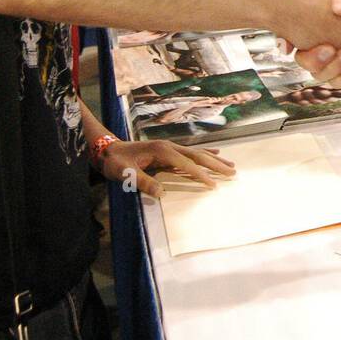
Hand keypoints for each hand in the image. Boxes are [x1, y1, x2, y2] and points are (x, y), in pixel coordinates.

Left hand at [98, 139, 235, 197]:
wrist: (107, 150)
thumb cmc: (116, 163)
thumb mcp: (125, 174)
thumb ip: (142, 182)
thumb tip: (161, 193)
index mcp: (162, 151)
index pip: (187, 164)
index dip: (200, 174)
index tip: (213, 184)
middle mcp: (169, 147)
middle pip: (198, 156)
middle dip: (216, 165)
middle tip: (233, 172)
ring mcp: (169, 148)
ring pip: (197, 154)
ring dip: (214, 160)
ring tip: (231, 165)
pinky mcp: (168, 152)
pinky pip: (191, 154)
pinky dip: (205, 155)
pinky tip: (214, 155)